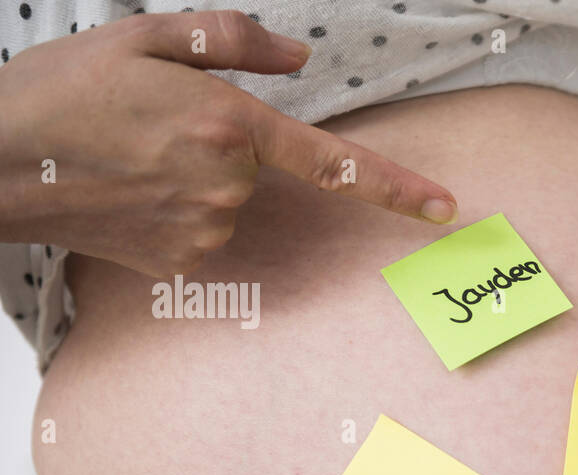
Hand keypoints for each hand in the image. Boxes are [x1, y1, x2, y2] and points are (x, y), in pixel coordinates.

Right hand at [0, 10, 458, 277]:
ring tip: (129, 155)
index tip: (443, 207)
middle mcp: (227, 187)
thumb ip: (234, 42)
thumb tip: (301, 59)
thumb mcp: (144, 36)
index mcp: (228, 126)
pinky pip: (205, 230)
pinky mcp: (182, 262)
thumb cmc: (62, 91)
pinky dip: (179, 209)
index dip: (395, 187)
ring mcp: (205, 231)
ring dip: (198, 176)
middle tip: (150, 125)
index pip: (334, 163)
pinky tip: (130, 191)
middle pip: (264, 169)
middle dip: (226, 144)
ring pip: (232, 199)